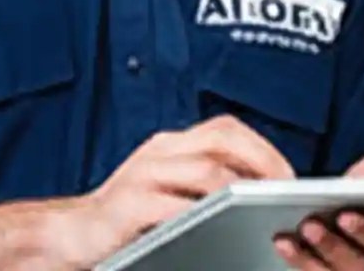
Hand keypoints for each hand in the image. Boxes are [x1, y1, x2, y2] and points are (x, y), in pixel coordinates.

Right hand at [53, 115, 295, 268]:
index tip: (290, 177)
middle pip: (223, 140)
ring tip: (265, 213)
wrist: (73, 234)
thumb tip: (262, 191)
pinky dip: (207, 216)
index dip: (263, 148)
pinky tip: (225, 232)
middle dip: (264, 163)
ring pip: (207, 171)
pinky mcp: (131, 205)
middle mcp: (158, 152)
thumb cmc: (130, 218)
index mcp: (169, 145)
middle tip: (286, 194)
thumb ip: (201, 182)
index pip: (225, 128)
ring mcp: (143, 175)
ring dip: (243, 192)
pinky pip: (178, 206)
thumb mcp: (166, 188)